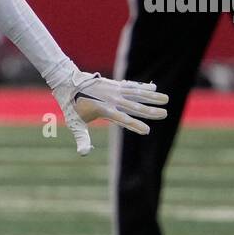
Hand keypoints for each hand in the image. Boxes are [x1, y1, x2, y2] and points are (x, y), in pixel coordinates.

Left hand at [50, 66, 169, 155]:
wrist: (66, 81)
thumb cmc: (71, 105)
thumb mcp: (74, 124)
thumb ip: (82, 138)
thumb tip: (83, 153)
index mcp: (103, 110)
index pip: (122, 119)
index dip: (135, 125)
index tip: (147, 131)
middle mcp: (111, 99)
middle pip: (134, 106)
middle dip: (150, 111)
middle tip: (165, 114)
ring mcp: (114, 90)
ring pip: (137, 93)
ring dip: (152, 96)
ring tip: (166, 99)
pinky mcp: (114, 84)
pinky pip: (132, 85)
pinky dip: (143, 86)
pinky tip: (154, 86)